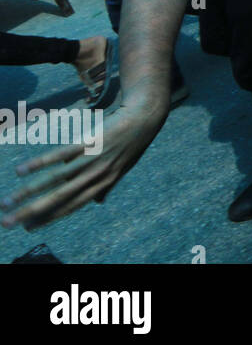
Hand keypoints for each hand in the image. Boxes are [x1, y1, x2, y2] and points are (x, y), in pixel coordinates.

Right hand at [1, 102, 166, 229]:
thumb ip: (107, 186)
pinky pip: (60, 156)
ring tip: (6, 202)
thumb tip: (98, 202)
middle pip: (59, 199)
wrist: (145, 117)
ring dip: (27, 193)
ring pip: (55, 181)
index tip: (28, 227)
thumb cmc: (131, 143)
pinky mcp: (89, 143)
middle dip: (32, 212)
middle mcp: (96, 176)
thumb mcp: (122, 169)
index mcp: (102, 184)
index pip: (71, 206)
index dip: (49, 217)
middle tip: (8, 223)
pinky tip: (20, 171)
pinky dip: (39, 164)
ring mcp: (92, 160)